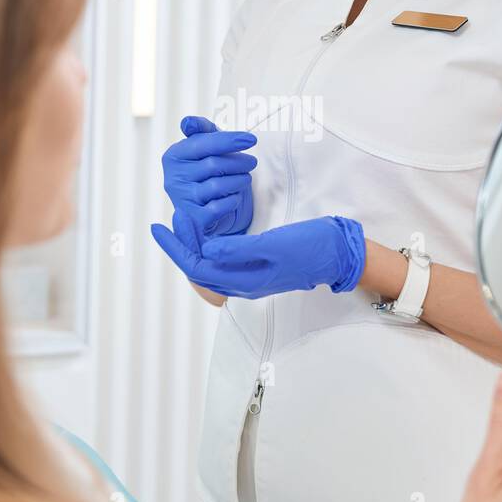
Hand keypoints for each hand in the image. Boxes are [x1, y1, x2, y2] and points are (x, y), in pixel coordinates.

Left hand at [150, 213, 365, 298]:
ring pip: (212, 265)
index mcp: (246, 281)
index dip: (177, 247)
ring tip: (185, 222)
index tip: (162, 225)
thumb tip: (206, 249)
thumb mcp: (274, 245)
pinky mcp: (260, 267)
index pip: (199, 267)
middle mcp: (245, 284)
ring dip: (196, 245)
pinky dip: (212, 245)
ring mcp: (252, 277)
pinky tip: (211, 231)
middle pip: (202, 268)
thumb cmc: (310, 247)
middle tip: (172, 217)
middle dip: (183, 244)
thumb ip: (239, 249)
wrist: (339, 253)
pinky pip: (226, 260)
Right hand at [160, 116, 256, 243]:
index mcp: (174, 155)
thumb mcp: (206, 146)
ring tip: (245, 178)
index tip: (251, 139)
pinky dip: (232, 201)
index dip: (229, 140)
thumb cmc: (207, 171)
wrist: (205, 208)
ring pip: (217, 186)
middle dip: (238, 162)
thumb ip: (201, 130)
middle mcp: (173, 178)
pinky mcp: (193, 219)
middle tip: (252, 162)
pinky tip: (235, 197)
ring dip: (238, 181)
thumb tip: (187, 122)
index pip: (203, 143)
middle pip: (213, 165)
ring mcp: (181, 200)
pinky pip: (218, 208)